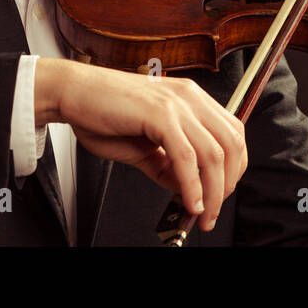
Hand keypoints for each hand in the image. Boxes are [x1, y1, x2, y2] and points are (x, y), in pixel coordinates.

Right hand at [34, 58, 246, 231]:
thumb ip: (168, 166)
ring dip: (213, 191)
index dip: (235, 167)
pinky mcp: (159, 113)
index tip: (222, 193)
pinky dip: (192, 185)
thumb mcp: (144, 146)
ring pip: (213, 153)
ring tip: (203, 214)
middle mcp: (191, 97)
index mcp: (192, 100)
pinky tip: (190, 202)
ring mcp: (177, 103)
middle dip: (228, 184)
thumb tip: (188, 189)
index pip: (232, 134)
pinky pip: (186, 156)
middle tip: (213, 210)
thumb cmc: (102, 114)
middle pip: (231, 144)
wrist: (72, 93)